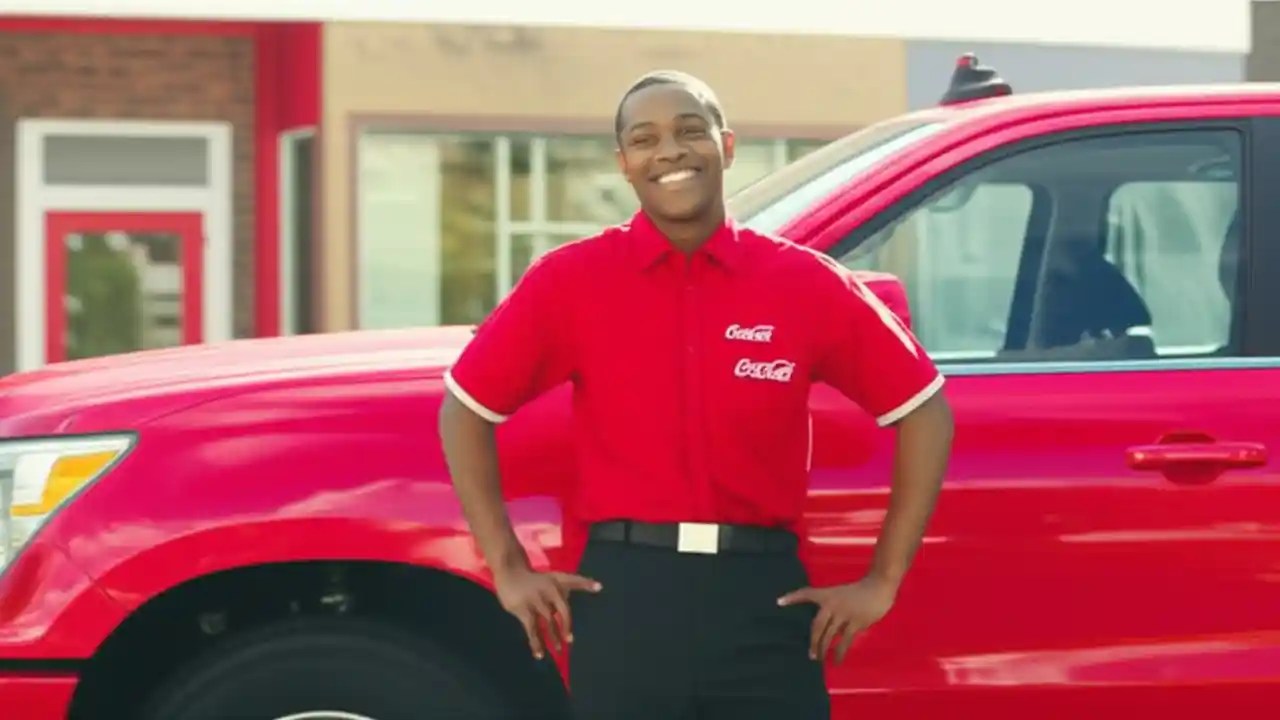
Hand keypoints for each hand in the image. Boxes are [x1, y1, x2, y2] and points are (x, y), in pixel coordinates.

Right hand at [494, 565, 601, 658]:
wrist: (510, 573)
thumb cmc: (538, 580)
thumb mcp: (557, 577)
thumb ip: (577, 582)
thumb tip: (599, 587)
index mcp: (557, 582)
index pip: (574, 587)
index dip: (584, 594)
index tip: (589, 605)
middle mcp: (547, 590)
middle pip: (561, 611)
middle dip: (565, 627)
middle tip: (569, 641)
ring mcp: (534, 600)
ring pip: (546, 622)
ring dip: (552, 638)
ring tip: (558, 651)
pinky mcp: (521, 609)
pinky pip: (531, 629)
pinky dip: (536, 642)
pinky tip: (539, 654)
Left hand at [777, 575, 897, 663]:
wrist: (878, 587)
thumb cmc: (861, 591)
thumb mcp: (842, 596)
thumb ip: (834, 611)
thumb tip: (830, 632)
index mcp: (828, 595)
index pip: (806, 594)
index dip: (793, 597)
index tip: (779, 602)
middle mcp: (832, 604)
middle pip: (817, 625)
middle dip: (813, 640)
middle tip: (810, 654)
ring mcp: (843, 614)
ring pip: (828, 635)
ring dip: (823, 648)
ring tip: (819, 659)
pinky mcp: (855, 623)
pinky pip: (845, 641)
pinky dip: (840, 652)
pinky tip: (837, 660)